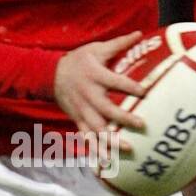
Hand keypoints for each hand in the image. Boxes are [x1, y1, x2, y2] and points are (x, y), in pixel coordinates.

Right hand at [54, 31, 146, 152]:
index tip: (145, 92)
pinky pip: (86, 137)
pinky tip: (106, 162)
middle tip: (141, 124)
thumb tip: (140, 34)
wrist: (50, 75)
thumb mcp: (96, 49)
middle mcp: (89, 95)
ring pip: (97, 128)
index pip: (116, 82)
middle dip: (123, 119)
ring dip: (112, 140)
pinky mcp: (77, 120)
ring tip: (129, 149)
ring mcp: (82, 110)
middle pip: (107, 110)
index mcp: (95, 76)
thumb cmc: (79, 60)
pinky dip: (95, 150)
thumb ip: (119, 44)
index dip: (131, 87)